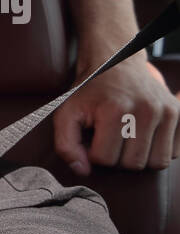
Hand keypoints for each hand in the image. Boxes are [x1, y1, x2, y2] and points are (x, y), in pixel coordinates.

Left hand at [52, 53, 179, 173]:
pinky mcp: (179, 114)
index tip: (92, 139)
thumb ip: (66, 145)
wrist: (117, 63)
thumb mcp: (66, 113)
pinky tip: (144, 138)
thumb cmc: (90, 92)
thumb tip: (82, 171)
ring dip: (139, 157)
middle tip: (111, 139)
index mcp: (115, 110)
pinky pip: (174, 153)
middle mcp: (146, 110)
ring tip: (127, 140)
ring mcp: (167, 112)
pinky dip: (158, 152)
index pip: (105, 159)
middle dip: (117, 158)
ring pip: (156, 163)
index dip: (93, 154)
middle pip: (133, 164)